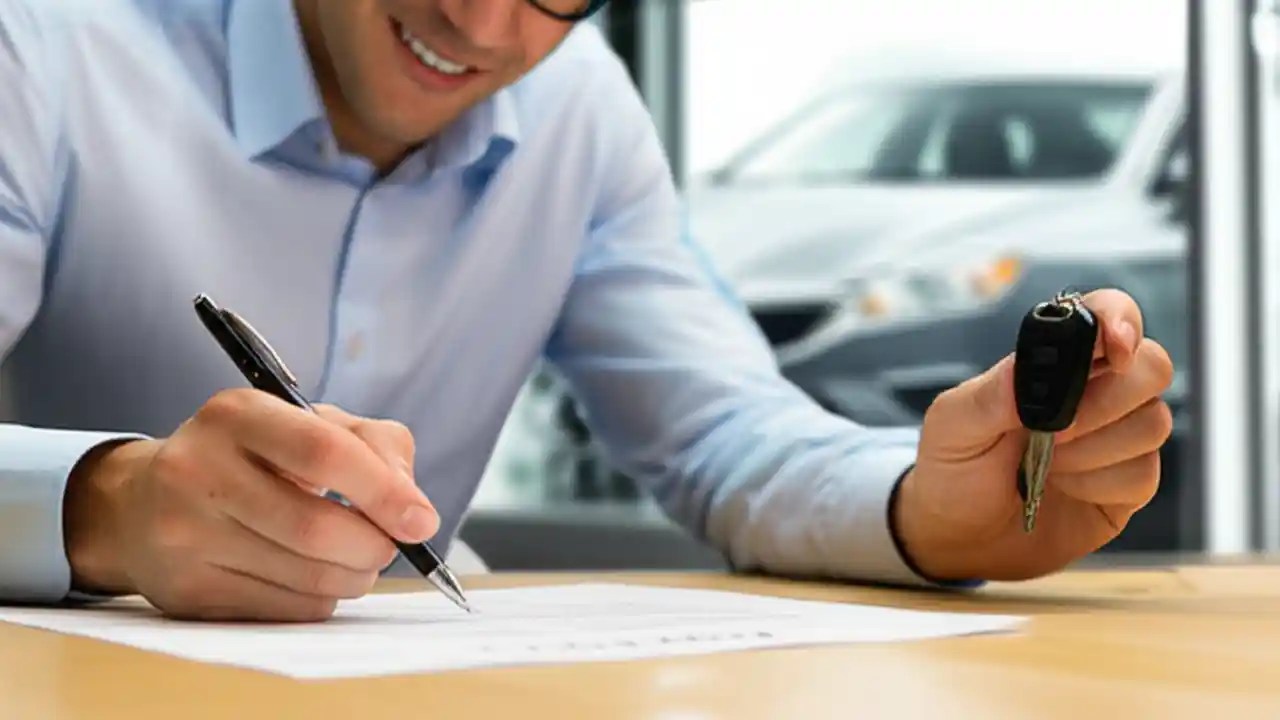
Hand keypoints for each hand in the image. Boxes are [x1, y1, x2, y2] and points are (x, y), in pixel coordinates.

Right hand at [63, 390, 437, 620]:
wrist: (141, 503)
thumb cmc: (250, 458)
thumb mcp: (308, 424)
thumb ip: (375, 445)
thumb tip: (414, 508)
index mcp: (236, 415)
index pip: (324, 452)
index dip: (383, 491)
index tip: (421, 521)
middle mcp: (198, 470)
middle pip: (317, 528)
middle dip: (374, 546)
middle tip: (388, 545)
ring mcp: (184, 535)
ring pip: (307, 577)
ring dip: (354, 577)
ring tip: (354, 560)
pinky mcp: (186, 591)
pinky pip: (285, 609)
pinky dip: (320, 599)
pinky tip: (311, 577)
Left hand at [892, 289, 1174, 581]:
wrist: (959, 538)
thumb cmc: (954, 470)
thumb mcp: (951, 426)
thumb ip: (989, 395)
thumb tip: (1027, 370)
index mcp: (1053, 363)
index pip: (1108, 315)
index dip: (1120, 320)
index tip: (1112, 347)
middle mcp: (1096, 392)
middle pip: (1152, 365)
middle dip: (1104, 401)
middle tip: (1054, 430)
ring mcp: (1118, 438)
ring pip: (1153, 421)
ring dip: (1093, 448)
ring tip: (1046, 464)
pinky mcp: (1129, 485)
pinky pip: (1145, 473)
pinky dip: (1098, 484)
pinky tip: (1064, 489)